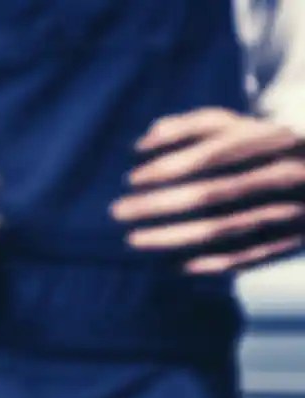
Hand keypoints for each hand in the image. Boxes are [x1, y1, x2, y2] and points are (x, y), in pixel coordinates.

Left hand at [113, 108, 304, 273]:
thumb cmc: (265, 145)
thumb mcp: (238, 124)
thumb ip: (191, 125)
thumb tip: (142, 141)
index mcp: (270, 138)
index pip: (210, 154)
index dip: (167, 166)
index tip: (131, 179)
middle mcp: (283, 172)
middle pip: (211, 194)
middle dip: (159, 205)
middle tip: (118, 211)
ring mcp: (291, 208)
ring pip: (222, 229)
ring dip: (172, 238)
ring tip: (133, 240)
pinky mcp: (292, 239)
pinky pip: (243, 257)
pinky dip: (205, 264)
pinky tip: (171, 266)